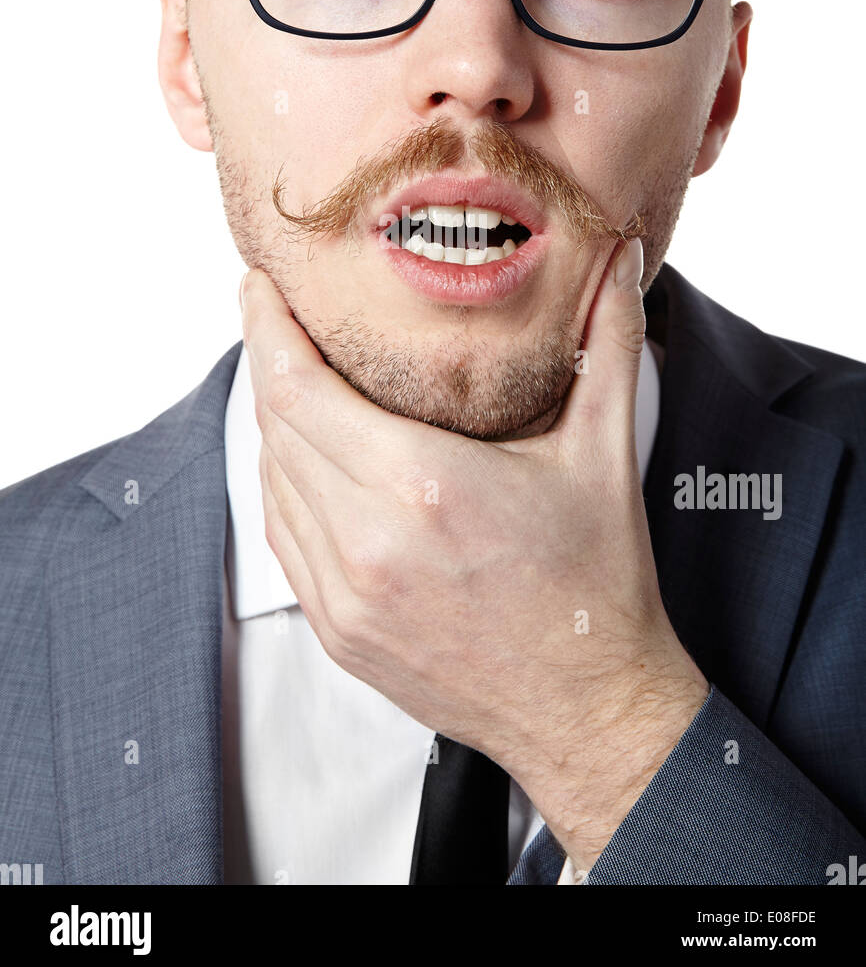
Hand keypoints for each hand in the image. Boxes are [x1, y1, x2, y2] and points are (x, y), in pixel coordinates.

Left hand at [241, 237, 707, 869]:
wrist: (590, 708)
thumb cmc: (597, 582)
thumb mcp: (604, 451)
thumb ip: (605, 341)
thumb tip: (618, 258)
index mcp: (421, 486)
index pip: (299, 387)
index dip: (267, 327)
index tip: (261, 284)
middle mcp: (368, 541)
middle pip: (276, 426)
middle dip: (267, 359)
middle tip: (275, 315)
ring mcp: (344, 596)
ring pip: (271, 482)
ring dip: (275, 424)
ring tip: (293, 378)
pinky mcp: (338, 632)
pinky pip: (284, 539)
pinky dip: (285, 487)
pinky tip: (309, 460)